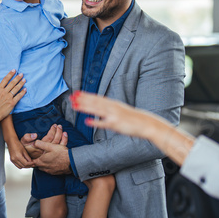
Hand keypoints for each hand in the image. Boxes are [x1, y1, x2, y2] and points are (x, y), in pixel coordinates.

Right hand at [0, 71, 25, 128]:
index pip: (5, 80)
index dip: (10, 74)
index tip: (14, 70)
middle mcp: (4, 92)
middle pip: (12, 83)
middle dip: (17, 78)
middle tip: (21, 74)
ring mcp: (8, 97)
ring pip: (16, 89)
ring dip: (21, 84)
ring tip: (24, 80)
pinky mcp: (12, 103)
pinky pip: (18, 96)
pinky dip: (22, 92)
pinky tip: (25, 89)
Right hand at [6, 139, 33, 168]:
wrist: (11, 142)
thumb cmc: (17, 144)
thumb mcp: (24, 150)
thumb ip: (27, 157)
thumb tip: (31, 161)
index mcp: (18, 156)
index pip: (25, 163)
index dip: (30, 164)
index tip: (33, 163)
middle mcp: (14, 159)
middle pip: (23, 166)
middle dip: (28, 166)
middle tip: (32, 164)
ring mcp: (12, 160)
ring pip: (20, 167)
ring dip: (25, 166)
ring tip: (29, 164)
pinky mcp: (12, 160)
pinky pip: (17, 165)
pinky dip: (21, 165)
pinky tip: (24, 163)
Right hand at [21, 124, 66, 158]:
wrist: (26, 157)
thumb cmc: (25, 148)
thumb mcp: (23, 142)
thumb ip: (27, 138)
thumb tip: (34, 135)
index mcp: (40, 147)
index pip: (49, 138)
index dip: (52, 131)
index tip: (54, 125)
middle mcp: (46, 151)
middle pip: (56, 140)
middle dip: (58, 131)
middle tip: (59, 126)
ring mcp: (49, 153)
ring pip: (59, 144)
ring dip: (61, 135)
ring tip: (61, 129)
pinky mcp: (51, 153)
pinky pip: (60, 147)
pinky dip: (64, 141)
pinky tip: (65, 136)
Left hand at [22, 124, 70, 175]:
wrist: (72, 162)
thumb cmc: (61, 154)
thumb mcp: (50, 146)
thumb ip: (41, 144)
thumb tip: (35, 142)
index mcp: (41, 161)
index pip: (32, 162)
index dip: (31, 159)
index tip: (30, 157)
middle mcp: (44, 168)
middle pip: (38, 165)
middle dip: (38, 161)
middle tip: (38, 157)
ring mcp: (50, 171)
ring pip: (44, 167)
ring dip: (44, 163)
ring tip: (46, 159)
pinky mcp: (55, 172)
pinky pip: (50, 170)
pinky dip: (50, 166)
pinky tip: (53, 162)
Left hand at [71, 91, 195, 164]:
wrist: (147, 124)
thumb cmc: (133, 119)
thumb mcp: (121, 111)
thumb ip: (109, 109)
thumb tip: (100, 109)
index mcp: (113, 104)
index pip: (97, 98)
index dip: (86, 95)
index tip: (76, 93)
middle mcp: (112, 107)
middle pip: (94, 102)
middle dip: (82, 99)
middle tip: (71, 97)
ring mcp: (114, 115)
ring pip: (96, 110)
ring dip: (85, 107)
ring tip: (74, 105)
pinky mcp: (116, 124)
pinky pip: (104, 123)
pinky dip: (95, 122)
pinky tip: (86, 121)